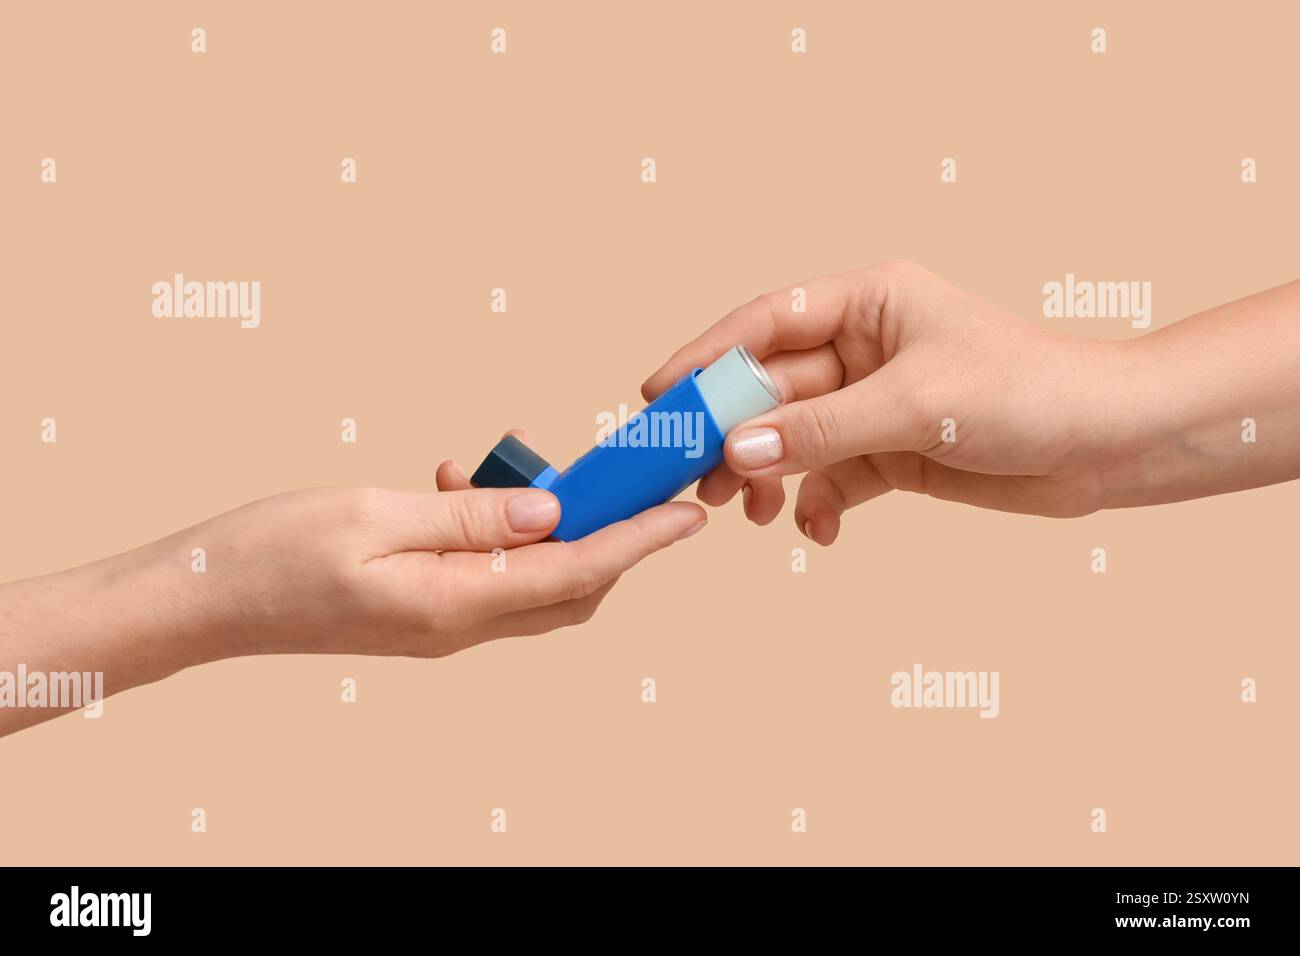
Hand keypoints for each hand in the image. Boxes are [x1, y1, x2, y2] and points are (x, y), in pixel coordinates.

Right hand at [0, 433, 704, 734]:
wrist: (202, 599)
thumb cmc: (273, 552)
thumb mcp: (373, 516)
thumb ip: (469, 515)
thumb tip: (552, 513)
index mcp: (454, 604)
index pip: (577, 572)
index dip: (639, 541)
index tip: (686, 513)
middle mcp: (458, 625)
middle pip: (571, 588)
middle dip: (613, 537)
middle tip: (630, 479)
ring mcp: (440, 624)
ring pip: (534, 582)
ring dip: (551, 529)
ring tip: (529, 466)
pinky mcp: (421, 612)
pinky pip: (488, 575)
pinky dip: (498, 531)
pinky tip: (459, 483)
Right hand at [643, 260, 1131, 542]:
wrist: (1109, 445)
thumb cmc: (1028, 392)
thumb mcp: (916, 406)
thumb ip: (822, 430)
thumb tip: (737, 450)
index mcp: (868, 303)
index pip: (765, 323)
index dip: (707, 357)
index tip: (659, 395)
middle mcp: (864, 348)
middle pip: (771, 389)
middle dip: (734, 433)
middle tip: (694, 476)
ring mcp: (875, 403)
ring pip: (794, 438)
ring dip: (768, 475)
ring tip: (750, 514)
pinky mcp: (891, 452)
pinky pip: (830, 477)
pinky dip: (816, 505)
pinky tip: (817, 531)